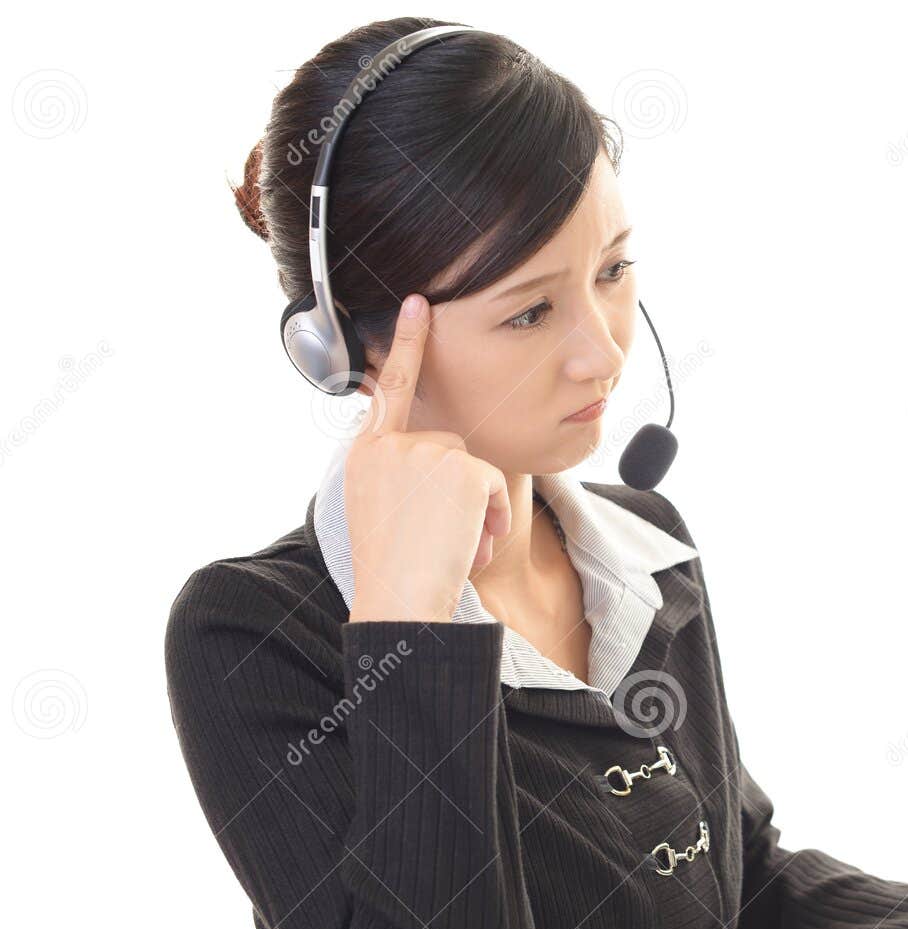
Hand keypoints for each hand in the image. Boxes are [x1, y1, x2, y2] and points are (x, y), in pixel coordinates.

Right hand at [345, 293, 512, 622]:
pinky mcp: (457, 467)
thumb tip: (446, 460)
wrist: (400, 602)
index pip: (389, 388)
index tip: (418, 303)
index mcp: (366, 454)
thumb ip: (405, 473)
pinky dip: (493, 517)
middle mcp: (388, 445)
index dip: (408, 343)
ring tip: (452, 545)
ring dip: (477, 510)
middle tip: (442, 538)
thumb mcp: (385, 510)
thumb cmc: (397, 570)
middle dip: (461, 491)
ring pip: (475, 467)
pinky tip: (469, 544)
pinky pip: (495, 485)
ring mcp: (422, 452)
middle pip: (450, 445)